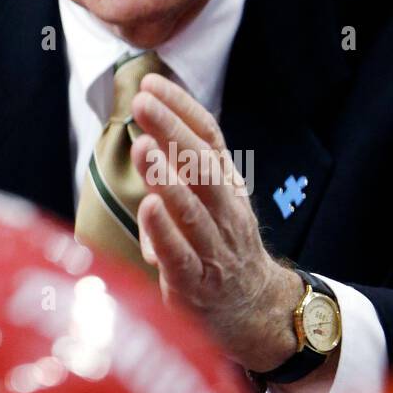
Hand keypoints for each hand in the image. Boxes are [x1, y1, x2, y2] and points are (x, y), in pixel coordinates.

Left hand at [129, 74, 303, 371]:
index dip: (181, 108)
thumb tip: (147, 134)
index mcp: (227, 185)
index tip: (151, 83)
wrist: (251, 308)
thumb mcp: (210, 201)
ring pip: (193, 208)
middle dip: (171, 131)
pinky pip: (180, 255)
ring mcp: (213, 247)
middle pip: (202, 165)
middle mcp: (225, 211)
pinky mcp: (195, 283)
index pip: (208, 137)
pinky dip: (164, 231)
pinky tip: (147, 207)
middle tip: (142, 103)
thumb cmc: (218, 245)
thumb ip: (182, 170)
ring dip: (166, 177)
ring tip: (142, 147)